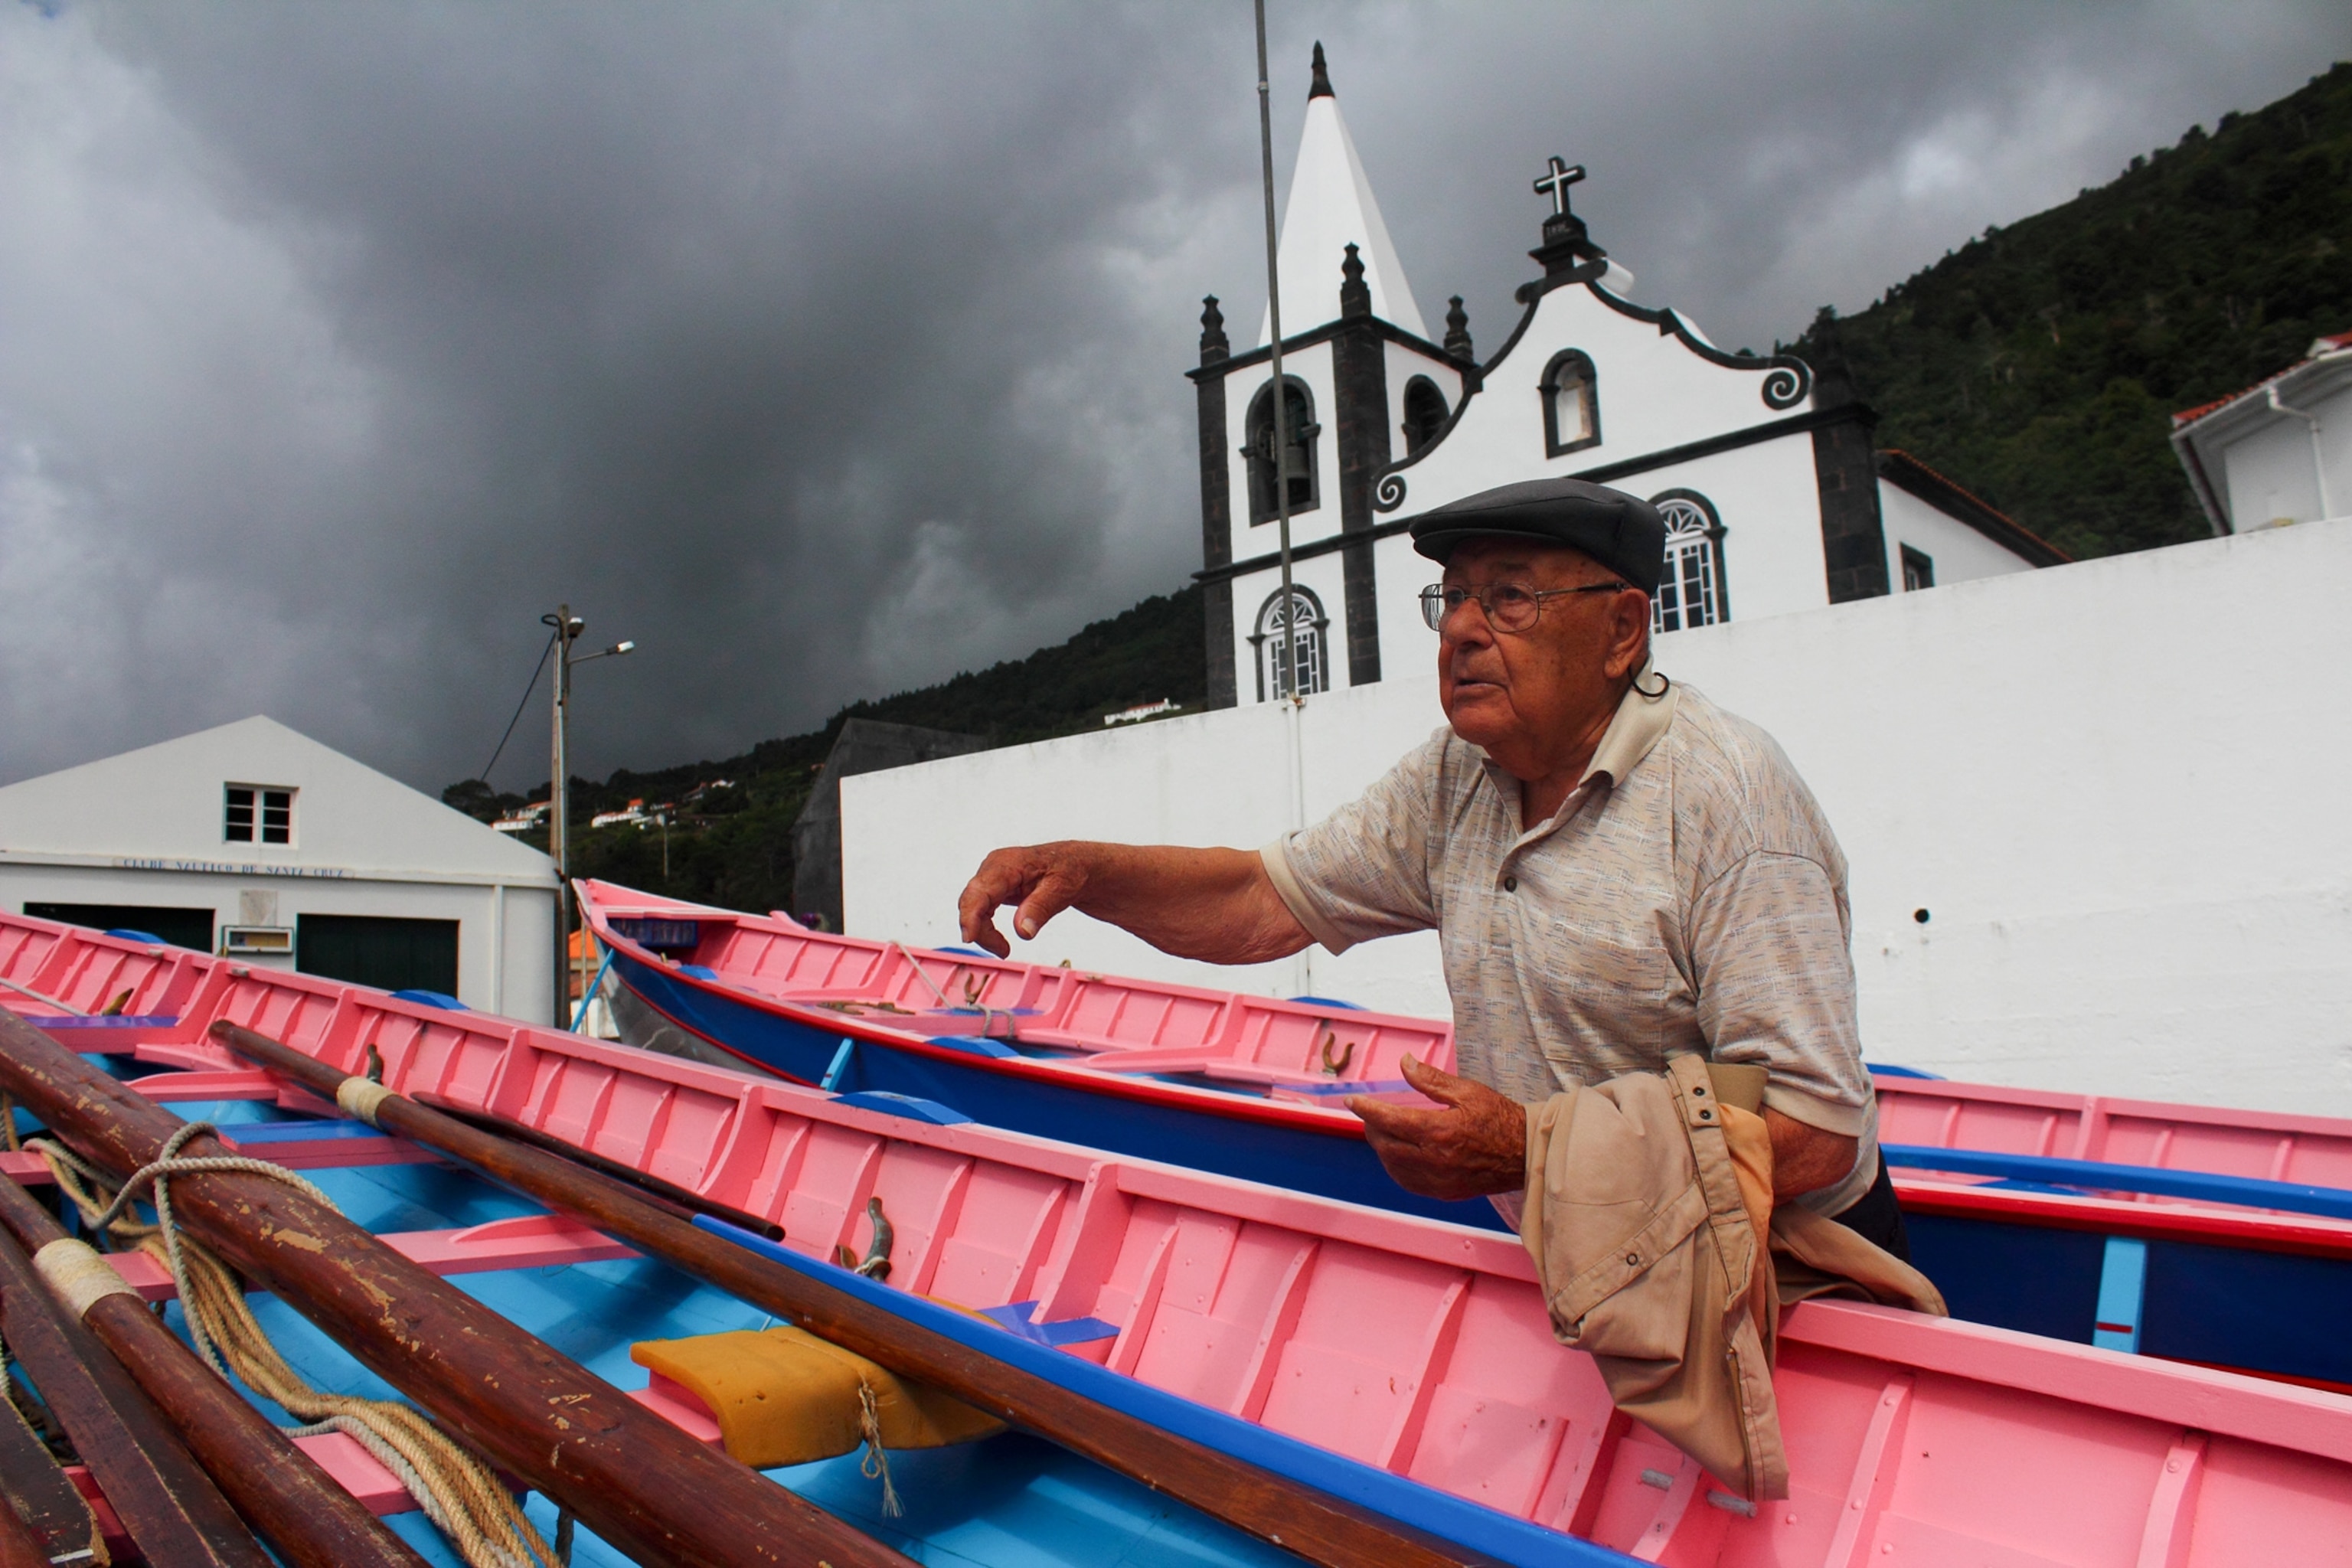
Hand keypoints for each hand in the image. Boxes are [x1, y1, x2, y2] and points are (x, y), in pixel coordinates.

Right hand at [957, 843, 1092, 958]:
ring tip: (1004, 949)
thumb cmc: (1069, 869)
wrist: (1075, 865)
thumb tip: (1022, 931)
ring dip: (984, 932)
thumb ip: (1040, 908)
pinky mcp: (995, 889)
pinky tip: (999, 941)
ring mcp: (992, 879)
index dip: (970, 916)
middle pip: (972, 902)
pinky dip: (987, 929)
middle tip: (1002, 951)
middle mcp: (994, 869)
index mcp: (1006, 864)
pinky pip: (981, 911)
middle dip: (980, 931)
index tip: (969, 938)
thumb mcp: (1061, 888)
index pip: (979, 891)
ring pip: (974, 909)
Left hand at [1346, 1055, 1527, 1200]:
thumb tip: (1405, 1063)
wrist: (1525, 1154)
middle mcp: (1435, 1160)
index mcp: (1439, 1131)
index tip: (1352, 1101)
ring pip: (1393, 1166)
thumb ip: (1431, 1080)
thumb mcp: (1466, 1091)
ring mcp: (1438, 1181)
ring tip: (1383, 1132)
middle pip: (1386, 1145)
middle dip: (1373, 1128)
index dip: (1367, 1110)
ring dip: (1382, 1148)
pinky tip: (1398, 1154)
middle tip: (1370, 1115)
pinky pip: (1408, 1182)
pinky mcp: (1443, 1193)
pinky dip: (1396, 1167)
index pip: (1390, 1120)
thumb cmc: (1499, 1118)